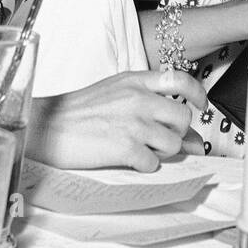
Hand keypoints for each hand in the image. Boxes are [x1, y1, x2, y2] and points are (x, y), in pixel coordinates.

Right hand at [29, 68, 207, 171]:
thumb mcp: (114, 94)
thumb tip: (185, 132)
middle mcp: (139, 98)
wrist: (46, 126)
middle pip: (183, 118)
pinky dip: (145, 167)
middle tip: (160, 139)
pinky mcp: (125, 147)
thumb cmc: (77, 112)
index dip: (197, 94)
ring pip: (173, 144)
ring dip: (162, 153)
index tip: (201, 106)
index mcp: (135, 81)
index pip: (180, 80)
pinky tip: (129, 161)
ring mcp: (133, 123)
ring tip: (140, 151)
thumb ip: (148, 104)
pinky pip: (153, 164)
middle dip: (177, 133)